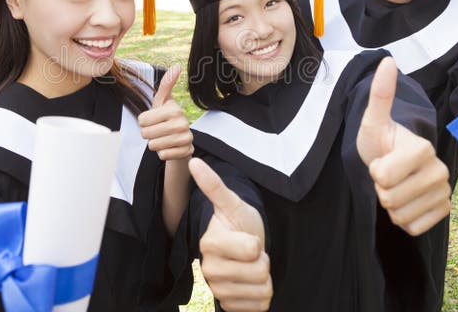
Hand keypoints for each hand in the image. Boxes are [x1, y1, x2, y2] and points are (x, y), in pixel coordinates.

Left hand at [138, 64, 192, 160]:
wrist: (181, 140)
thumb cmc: (166, 118)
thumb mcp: (163, 101)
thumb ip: (166, 84)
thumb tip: (176, 65)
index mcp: (174, 109)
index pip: (141, 120)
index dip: (143, 122)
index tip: (153, 120)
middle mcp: (182, 122)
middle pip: (145, 134)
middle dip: (148, 134)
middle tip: (157, 131)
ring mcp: (186, 138)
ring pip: (153, 145)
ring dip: (155, 144)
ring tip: (163, 138)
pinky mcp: (187, 151)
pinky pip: (163, 155)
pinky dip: (163, 153)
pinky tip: (170, 147)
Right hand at [190, 158, 271, 311]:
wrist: (242, 250)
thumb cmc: (239, 224)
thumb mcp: (232, 204)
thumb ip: (214, 186)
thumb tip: (193, 161)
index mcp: (208, 244)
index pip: (252, 250)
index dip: (258, 243)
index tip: (247, 237)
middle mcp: (208, 270)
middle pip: (259, 273)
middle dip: (263, 261)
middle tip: (251, 253)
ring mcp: (218, 291)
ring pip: (262, 291)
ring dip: (264, 279)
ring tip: (251, 267)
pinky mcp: (229, 307)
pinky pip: (259, 308)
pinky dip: (262, 297)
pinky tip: (251, 285)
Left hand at [357, 56, 451, 235]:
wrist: (392, 162)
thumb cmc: (380, 142)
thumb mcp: (372, 121)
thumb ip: (380, 94)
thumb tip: (387, 61)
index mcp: (422, 148)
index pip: (382, 177)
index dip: (374, 171)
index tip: (381, 159)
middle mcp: (440, 170)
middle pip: (390, 198)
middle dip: (380, 189)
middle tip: (387, 174)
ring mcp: (445, 191)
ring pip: (401, 215)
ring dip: (390, 205)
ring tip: (395, 186)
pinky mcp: (445, 210)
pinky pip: (413, 228)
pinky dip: (403, 219)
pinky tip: (406, 201)